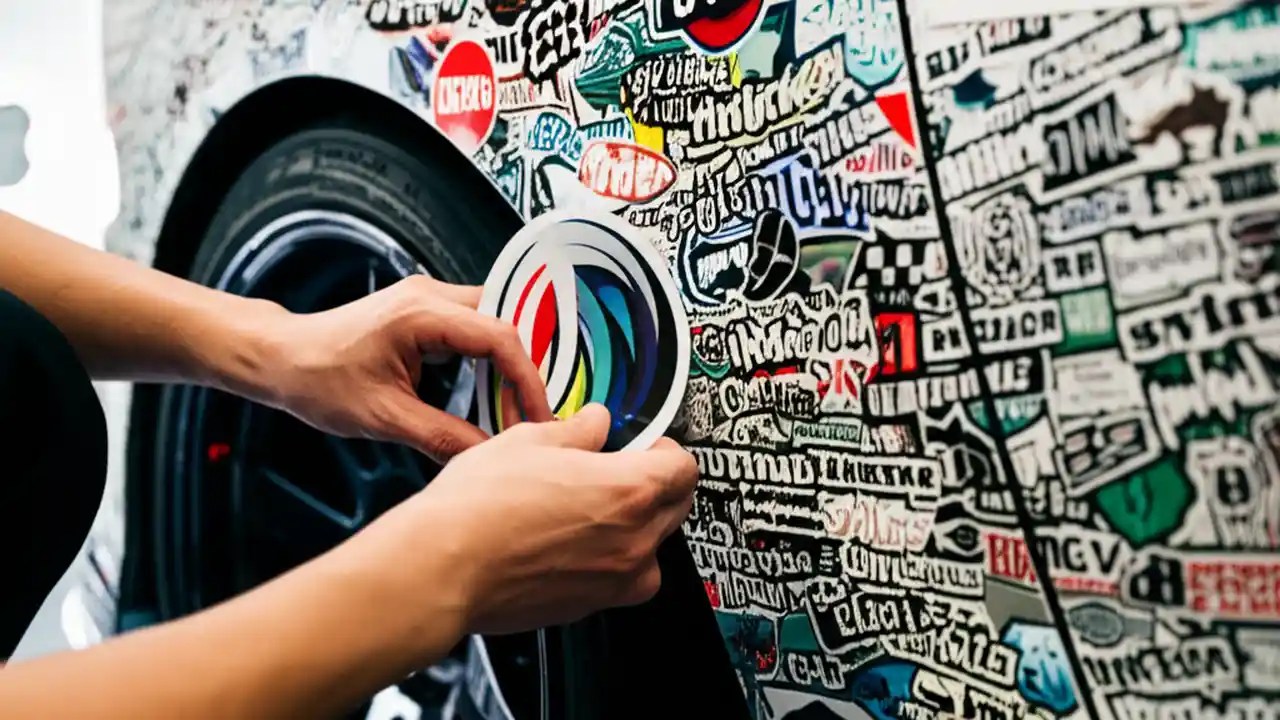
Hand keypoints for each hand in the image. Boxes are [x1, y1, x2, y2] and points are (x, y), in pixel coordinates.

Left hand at [252, 275, 552, 463]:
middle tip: (534, 416)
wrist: (281, 358)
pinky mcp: (424, 311)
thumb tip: (489, 455)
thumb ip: (443, 436)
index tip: (539, 417)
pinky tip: (490, 393)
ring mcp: (428, 298)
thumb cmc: (319, 380)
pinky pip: (474, 328)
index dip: (528, 380)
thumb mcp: (384, 418)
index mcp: (421, 314)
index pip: (501, 338)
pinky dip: (489, 360)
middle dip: (526, 371)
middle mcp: (430, 295)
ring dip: (509, 365)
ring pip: (494, 324)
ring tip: (515, 409)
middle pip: (506, 323)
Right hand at [346, 404, 698, 643]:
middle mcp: (633, 541)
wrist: (443, 567)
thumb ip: (577, 431)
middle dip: (654, 486)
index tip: (642, 445)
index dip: (664, 450)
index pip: (684, 468)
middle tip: (614, 470)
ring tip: (588, 509)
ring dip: (634, 527)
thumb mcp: (530, 441)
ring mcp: (614, 581)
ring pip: (650, 549)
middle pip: (674, 508)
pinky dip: (606, 560)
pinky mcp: (588, 607)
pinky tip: (565, 541)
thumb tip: (595, 424)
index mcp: (630, 492)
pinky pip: (617, 579)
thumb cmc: (480, 506)